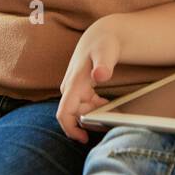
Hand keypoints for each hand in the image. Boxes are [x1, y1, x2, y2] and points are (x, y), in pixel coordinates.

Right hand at [56, 18, 119, 143]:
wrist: (101, 35)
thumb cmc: (104, 43)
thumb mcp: (106, 51)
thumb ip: (104, 64)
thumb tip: (100, 75)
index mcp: (75, 83)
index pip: (64, 113)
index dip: (71, 129)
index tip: (83, 139)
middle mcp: (70, 88)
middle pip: (75, 115)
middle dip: (89, 122)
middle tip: (109, 121)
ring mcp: (73, 89)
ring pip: (80, 111)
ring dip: (93, 114)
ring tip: (110, 111)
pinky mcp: (78, 89)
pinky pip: (83, 106)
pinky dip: (94, 109)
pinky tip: (106, 104)